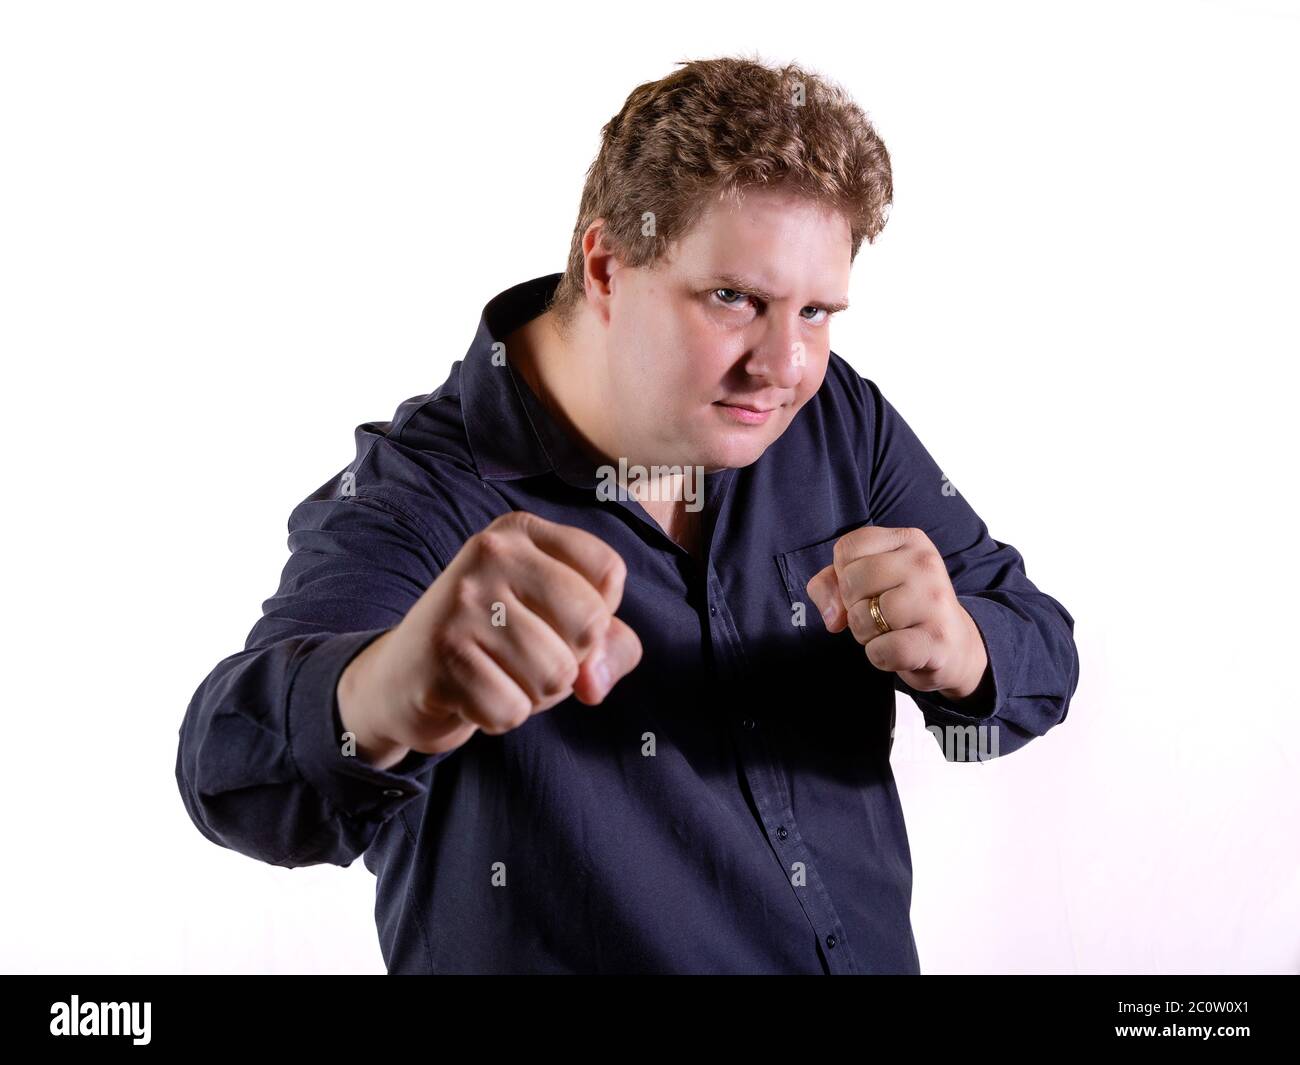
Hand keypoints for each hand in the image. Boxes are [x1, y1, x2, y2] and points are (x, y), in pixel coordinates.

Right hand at [339, 510, 642, 766]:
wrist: (398, 680)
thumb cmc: (496, 646)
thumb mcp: (558, 626)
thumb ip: (609, 645)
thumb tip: (592, 683)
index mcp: (520, 532)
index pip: (608, 571)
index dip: (596, 616)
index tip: (550, 620)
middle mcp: (489, 553)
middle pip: (590, 624)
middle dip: (569, 661)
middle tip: (521, 656)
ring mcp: (461, 602)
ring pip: (556, 675)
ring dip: (534, 695)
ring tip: (495, 674)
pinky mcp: (441, 655)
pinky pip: (512, 709)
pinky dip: (499, 717)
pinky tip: (469, 694)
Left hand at [804, 525, 989, 704]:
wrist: (953, 646)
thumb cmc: (901, 609)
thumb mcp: (866, 583)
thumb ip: (830, 585)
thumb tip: (833, 616)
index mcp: (908, 539)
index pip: (847, 548)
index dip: (843, 575)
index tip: (867, 588)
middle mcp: (924, 563)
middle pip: (852, 581)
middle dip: (852, 606)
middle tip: (877, 614)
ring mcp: (934, 600)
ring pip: (864, 617)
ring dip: (865, 634)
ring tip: (888, 631)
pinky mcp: (937, 638)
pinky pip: (883, 649)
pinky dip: (879, 656)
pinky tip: (896, 651)